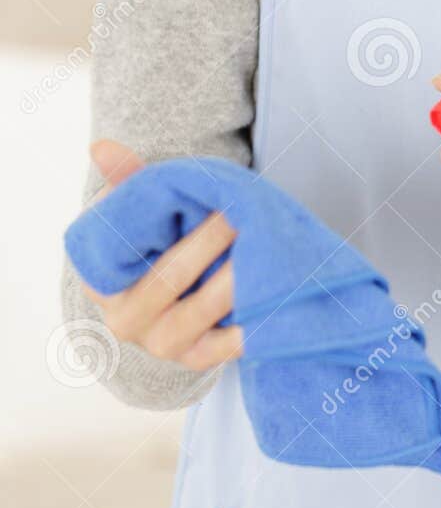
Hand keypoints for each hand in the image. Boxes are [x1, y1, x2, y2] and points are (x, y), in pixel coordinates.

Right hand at [79, 138, 243, 370]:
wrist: (172, 299)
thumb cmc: (154, 245)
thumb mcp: (138, 216)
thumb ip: (126, 182)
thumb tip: (101, 147)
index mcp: (102, 282)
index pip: (123, 253)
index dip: (157, 225)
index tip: (192, 198)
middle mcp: (125, 319)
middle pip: (169, 276)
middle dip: (206, 243)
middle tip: (238, 215)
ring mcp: (160, 343)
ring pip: (201, 310)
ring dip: (233, 280)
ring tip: (260, 250)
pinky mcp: (194, 359)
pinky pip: (224, 346)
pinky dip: (250, 325)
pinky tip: (272, 301)